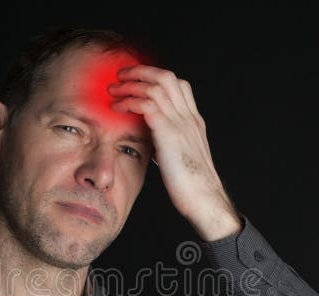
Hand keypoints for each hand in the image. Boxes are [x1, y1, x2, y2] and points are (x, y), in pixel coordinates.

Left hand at [108, 65, 241, 240]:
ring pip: (156, 86)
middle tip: (121, 77)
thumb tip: (152, 140)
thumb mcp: (180, 157)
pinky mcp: (169, 134)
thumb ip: (168, 143)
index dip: (156, 78)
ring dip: (131, 84)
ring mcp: (181, 124)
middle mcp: (189, 117)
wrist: (205, 199)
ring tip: (114, 90)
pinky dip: (130, 101)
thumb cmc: (191, 186)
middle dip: (141, 72)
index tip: (137, 82)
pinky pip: (147, 105)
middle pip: (166, 77)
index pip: (178, 86)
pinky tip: (117, 108)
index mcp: (193, 122)